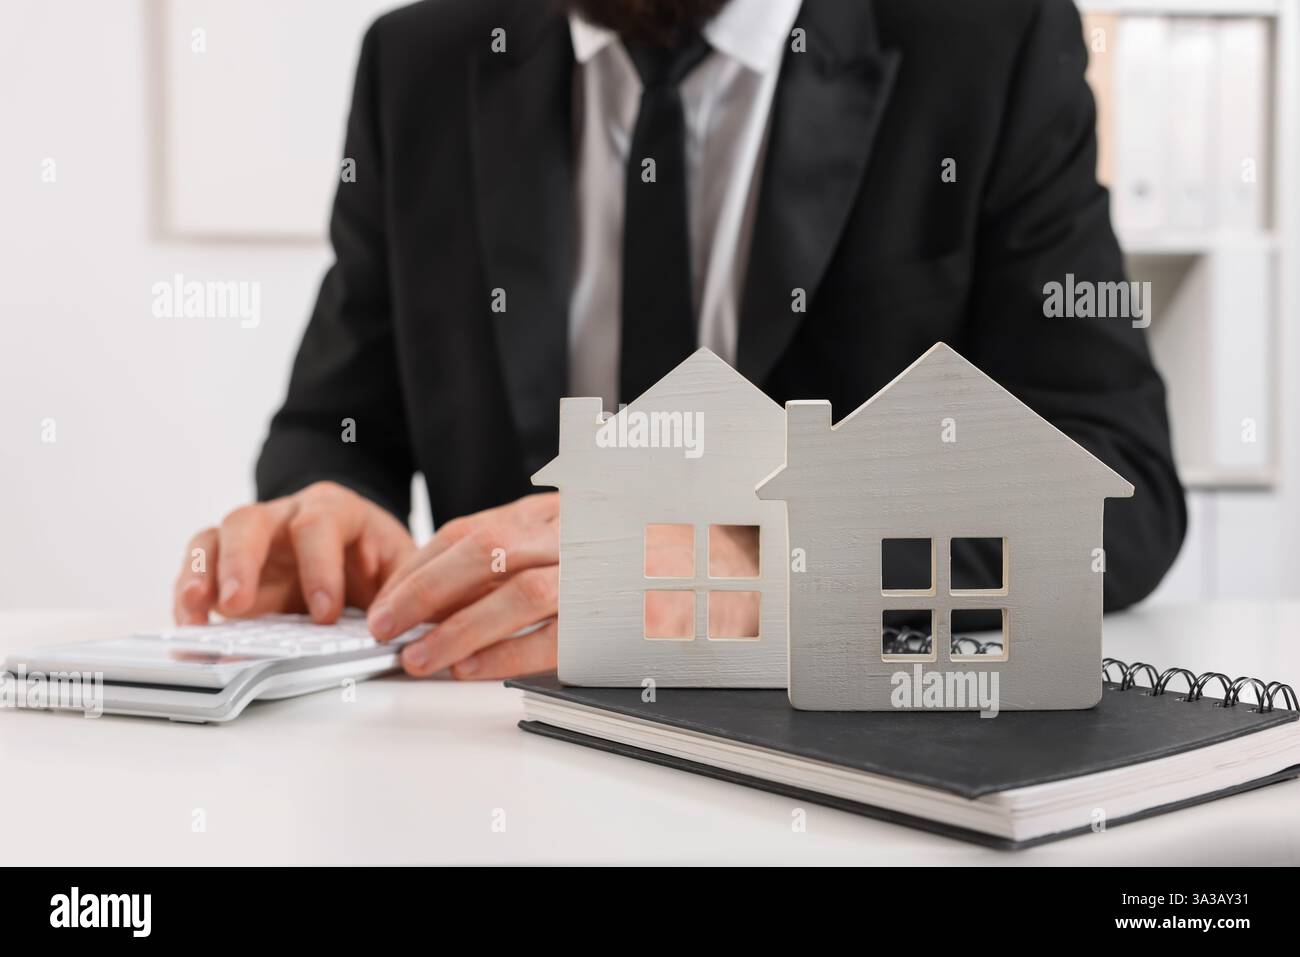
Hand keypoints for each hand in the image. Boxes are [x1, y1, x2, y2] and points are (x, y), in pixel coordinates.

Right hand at [172, 481, 415, 624]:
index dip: (319, 568)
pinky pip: (198, 569)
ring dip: (200, 575)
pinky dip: (189, 597)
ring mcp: (251, 539)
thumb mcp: (401, 567)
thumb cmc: (377, 559)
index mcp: (334, 510)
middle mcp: (285, 516)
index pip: (318, 525)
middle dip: (241, 562)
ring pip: (214, 539)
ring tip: (195, 612)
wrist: (359, 552)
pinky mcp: (227, 564)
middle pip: (251, 521)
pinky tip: (189, 626)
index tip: (325, 615)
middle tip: (236, 603)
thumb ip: (402, 588)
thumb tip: (396, 624)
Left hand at [368, 495, 761, 678]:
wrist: (746, 564)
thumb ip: (539, 541)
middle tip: (385, 625)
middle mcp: (583, 529)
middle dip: (421, 591)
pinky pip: (555, 637)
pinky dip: (505, 656)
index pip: (476, 527)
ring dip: (455, 629)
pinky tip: (471, 671)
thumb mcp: (596, 528)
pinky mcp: (626, 615)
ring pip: (513, 591)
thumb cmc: (664, 550)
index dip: (424, 564)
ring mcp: (607, 569)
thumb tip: (461, 577)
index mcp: (567, 506)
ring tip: (419, 658)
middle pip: (483, 551)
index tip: (393, 594)